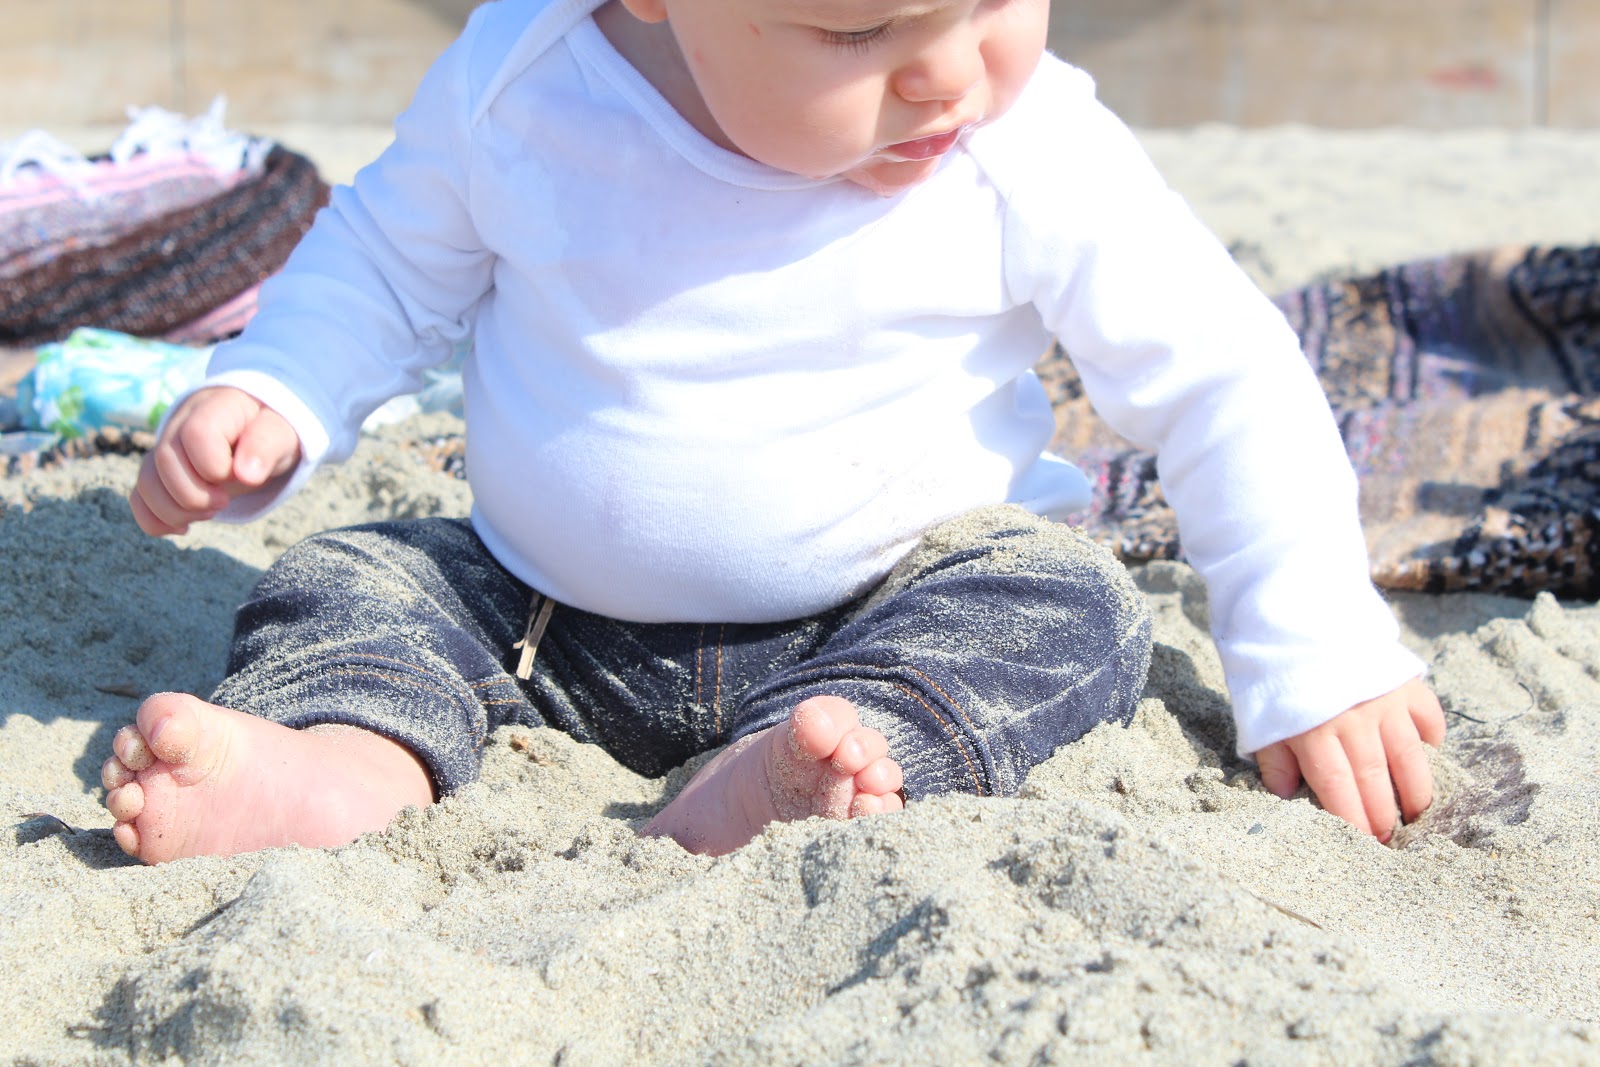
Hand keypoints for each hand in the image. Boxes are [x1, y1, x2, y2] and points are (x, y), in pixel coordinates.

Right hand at [130, 387, 301, 535]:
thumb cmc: (267, 431)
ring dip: (177, 512)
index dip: (214, 466)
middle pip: (164, 461)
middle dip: (195, 495)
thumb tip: (247, 474)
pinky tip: (185, 527)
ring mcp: (163, 450)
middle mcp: (179, 425)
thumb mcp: (279, 433)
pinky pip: (139, 500)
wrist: (253, 428)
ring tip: (209, 512)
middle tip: (224, 502)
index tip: (242, 477)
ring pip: (147, 484)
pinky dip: (157, 521)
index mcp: (213, 409)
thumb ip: (266, 446)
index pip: (195, 434)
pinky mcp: (158, 474)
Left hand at [1256, 677, 1445, 842]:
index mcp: (1314, 732)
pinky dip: (1431, 737)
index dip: (1353, 821)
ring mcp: (1385, 701)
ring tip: (1417, 813)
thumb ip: (1275, 757)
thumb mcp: (1258, 714)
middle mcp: (1355, 721)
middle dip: (1384, 815)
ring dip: (1415, 790)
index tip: (1363, 845)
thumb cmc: (1271, 669)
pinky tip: (1430, 753)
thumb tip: (1288, 795)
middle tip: (1390, 840)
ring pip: (1409, 757)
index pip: (1339, 790)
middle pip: (1375, 780)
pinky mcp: (1405, 681)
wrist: (1294, 610)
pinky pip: (1428, 716)